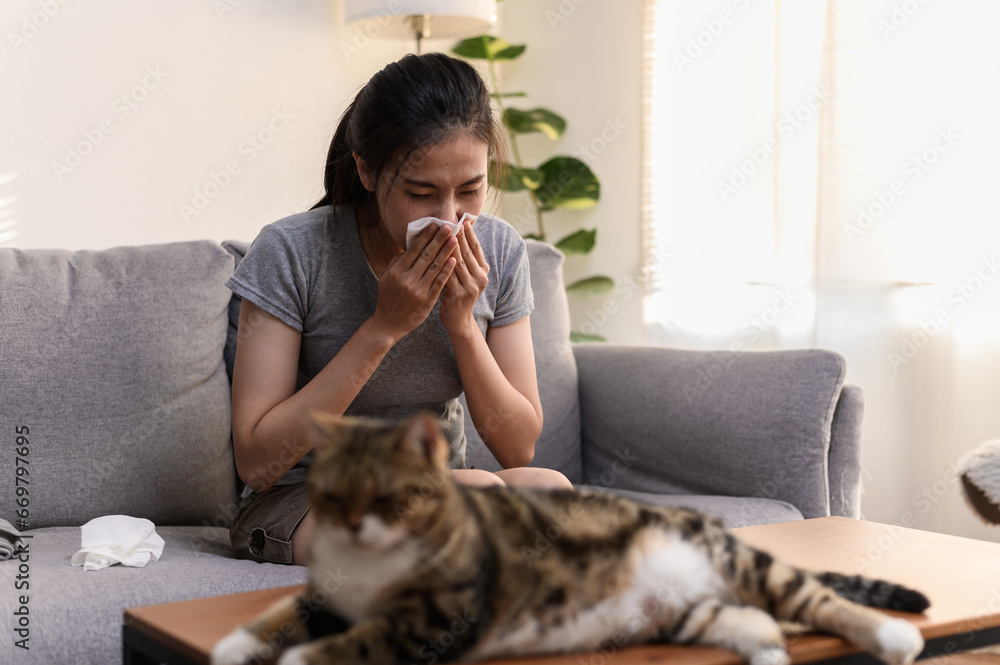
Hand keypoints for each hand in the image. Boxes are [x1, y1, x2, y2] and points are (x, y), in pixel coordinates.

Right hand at [370, 224, 456, 340]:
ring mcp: (418, 290)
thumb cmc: (388, 296)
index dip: (426, 237)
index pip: (414, 250)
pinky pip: (439, 282)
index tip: (435, 225)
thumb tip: (411, 245)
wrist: (389, 323)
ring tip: (455, 239)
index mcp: (397, 272)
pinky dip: (447, 270)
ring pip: (435, 267)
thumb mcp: (387, 277)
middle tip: (449, 227)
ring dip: (446, 252)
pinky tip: (454, 260)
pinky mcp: (427, 300)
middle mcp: (407, 279)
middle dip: (439, 240)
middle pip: (427, 256)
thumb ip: (398, 261)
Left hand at [439, 217, 488, 335]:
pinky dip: (441, 263)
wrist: (458, 320)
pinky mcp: (460, 294)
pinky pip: (448, 274)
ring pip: (458, 261)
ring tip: (441, 233)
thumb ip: (464, 259)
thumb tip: (456, 236)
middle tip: (450, 222)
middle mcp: (480, 278)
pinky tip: (434, 253)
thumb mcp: (466, 276)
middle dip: (458, 236)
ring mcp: (471, 286)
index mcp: (483, 271)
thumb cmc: (458, 293)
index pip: (476, 248)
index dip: (469, 234)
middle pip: (467, 252)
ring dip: (449, 246)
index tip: (462, 221)